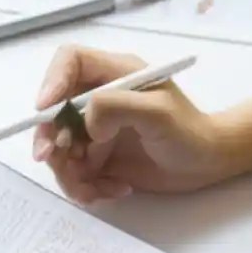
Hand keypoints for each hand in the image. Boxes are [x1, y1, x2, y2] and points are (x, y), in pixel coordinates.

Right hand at [33, 45, 238, 203]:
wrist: (206, 164)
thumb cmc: (189, 132)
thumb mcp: (157, 112)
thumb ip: (116, 107)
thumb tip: (86, 124)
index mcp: (113, 75)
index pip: (68, 62)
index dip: (51, 81)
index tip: (45, 109)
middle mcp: (98, 100)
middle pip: (53, 111)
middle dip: (48, 137)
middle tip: (52, 158)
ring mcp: (95, 131)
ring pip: (59, 149)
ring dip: (70, 174)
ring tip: (96, 190)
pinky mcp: (98, 159)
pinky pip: (75, 174)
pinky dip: (88, 188)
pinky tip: (116, 189)